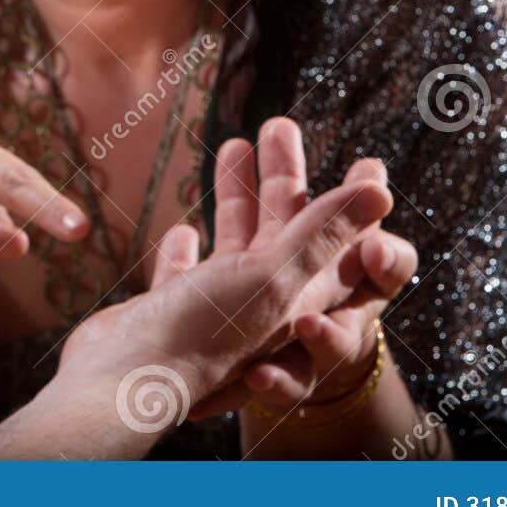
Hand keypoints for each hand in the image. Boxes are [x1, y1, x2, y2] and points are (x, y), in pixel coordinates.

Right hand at [56, 118, 392, 411]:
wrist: (123, 382)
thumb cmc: (204, 332)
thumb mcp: (277, 276)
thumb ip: (325, 233)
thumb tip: (382, 191)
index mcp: (299, 298)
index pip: (343, 244)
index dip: (356, 204)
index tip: (368, 163)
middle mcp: (264, 307)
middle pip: (286, 233)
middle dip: (286, 177)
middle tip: (279, 124)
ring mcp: (217, 313)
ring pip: (236, 246)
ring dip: (238, 197)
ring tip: (232, 144)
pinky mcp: (172, 317)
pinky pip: (186, 279)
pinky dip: (186, 253)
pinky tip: (183, 232)